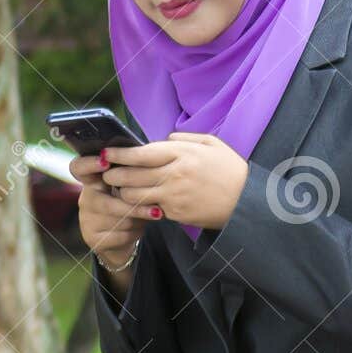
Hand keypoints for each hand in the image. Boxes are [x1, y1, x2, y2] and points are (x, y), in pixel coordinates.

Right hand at [71, 151, 150, 268]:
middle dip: (134, 207)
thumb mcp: (130, 188)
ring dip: (138, 220)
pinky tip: (137, 229)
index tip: (105, 162)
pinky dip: (135, 233)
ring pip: (118, 220)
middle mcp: (86, 198)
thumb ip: (134, 178)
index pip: (79, 167)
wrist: (122, 237)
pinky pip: (120, 235)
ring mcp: (87, 219)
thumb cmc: (130, 202)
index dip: (89, 164)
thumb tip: (151, 172)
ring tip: (149, 217)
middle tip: (156, 211)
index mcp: (93, 180)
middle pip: (107, 202)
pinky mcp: (93, 238)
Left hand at [99, 132, 250, 231]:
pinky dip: (142, 206)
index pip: (141, 153)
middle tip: (106, 174)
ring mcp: (174, 195)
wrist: (246, 201)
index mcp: (182, 154)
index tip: (106, 153)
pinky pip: (150, 209)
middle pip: (132, 175)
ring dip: (124, 193)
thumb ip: (185, 139)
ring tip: (121, 190)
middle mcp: (175, 174)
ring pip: (135, 195)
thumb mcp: (212, 144)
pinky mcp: (176, 213)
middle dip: (114, 175)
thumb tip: (163, 140)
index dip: (120, 154)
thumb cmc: (229, 169)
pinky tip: (140, 203)